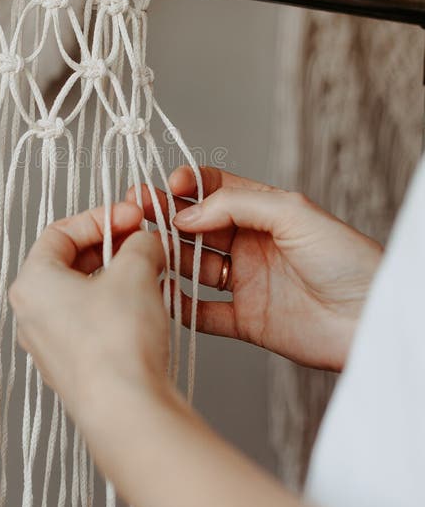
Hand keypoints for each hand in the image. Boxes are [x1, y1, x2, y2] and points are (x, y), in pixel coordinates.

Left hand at [8, 202, 170, 432]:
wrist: (126, 410)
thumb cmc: (117, 341)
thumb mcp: (136, 270)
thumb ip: (140, 243)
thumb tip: (146, 240)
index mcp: (31, 283)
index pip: (60, 232)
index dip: (101, 218)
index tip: (133, 216)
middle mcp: (32, 314)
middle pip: (71, 263)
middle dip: (112, 248)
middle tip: (144, 241)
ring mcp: (49, 345)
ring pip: (84, 295)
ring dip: (119, 277)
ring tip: (154, 272)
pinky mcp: (73, 368)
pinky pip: (93, 324)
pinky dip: (119, 307)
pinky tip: (150, 306)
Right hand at [132, 167, 382, 371]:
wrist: (371, 319)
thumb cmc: (347, 259)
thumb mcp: (293, 213)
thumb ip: (237, 205)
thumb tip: (186, 212)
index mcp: (265, 212)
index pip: (215, 189)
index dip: (188, 185)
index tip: (168, 185)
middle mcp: (251, 244)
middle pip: (196, 226)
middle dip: (165, 216)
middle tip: (135, 211)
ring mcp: (246, 283)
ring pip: (192, 266)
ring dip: (166, 257)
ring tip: (141, 250)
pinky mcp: (245, 321)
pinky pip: (202, 313)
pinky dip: (178, 305)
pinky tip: (159, 293)